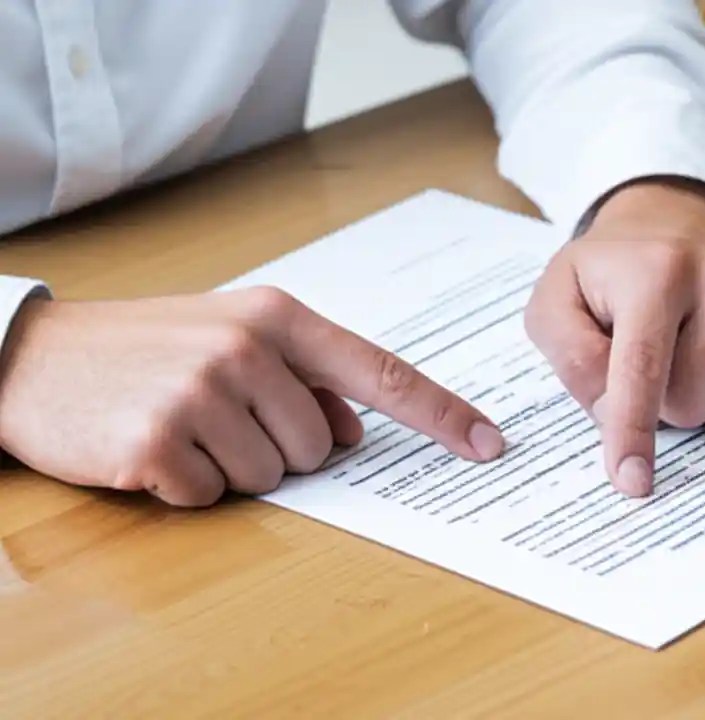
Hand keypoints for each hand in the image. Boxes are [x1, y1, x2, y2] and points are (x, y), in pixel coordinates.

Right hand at [0, 288, 504, 506]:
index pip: (379, 372)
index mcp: (276, 316)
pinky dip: (188, 485)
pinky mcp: (159, 441)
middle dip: (278, 446)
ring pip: (273, 477)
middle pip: (321, 447)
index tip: (488, 443)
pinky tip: (152, 446)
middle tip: (217, 413)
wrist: (34, 357)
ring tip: (182, 424)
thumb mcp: (231, 338)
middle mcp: (247, 348)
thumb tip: (350, 433)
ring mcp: (202, 393)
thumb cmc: (146, 347)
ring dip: (232, 467)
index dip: (441, 413)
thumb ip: (303, 377)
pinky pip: (214, 496)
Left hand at [524, 179, 704, 497]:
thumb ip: (570, 357)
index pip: (645, 370)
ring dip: (696, 395)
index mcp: (657, 271)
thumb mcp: (557, 300)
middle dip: (659, 401)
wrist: (675, 220)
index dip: (634, 430)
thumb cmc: (611, 272)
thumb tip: (612, 409)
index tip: (633, 480)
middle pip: (689, 405)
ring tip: (682, 346)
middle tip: (647, 355)